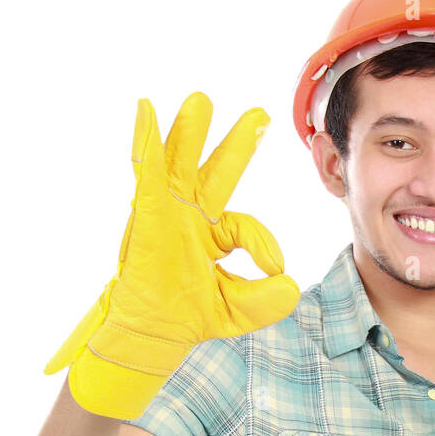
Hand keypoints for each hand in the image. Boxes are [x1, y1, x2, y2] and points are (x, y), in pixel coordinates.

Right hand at [44, 93, 300, 418]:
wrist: (153, 334)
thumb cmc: (190, 318)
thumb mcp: (240, 310)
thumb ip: (268, 299)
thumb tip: (289, 281)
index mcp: (213, 236)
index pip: (246, 227)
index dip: (263, 245)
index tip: (273, 266)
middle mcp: (190, 218)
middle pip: (217, 174)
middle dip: (236, 145)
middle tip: (259, 114)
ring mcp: (166, 213)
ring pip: (181, 164)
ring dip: (190, 132)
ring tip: (201, 101)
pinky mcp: (147, 216)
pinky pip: (147, 174)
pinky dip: (146, 142)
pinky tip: (145, 110)